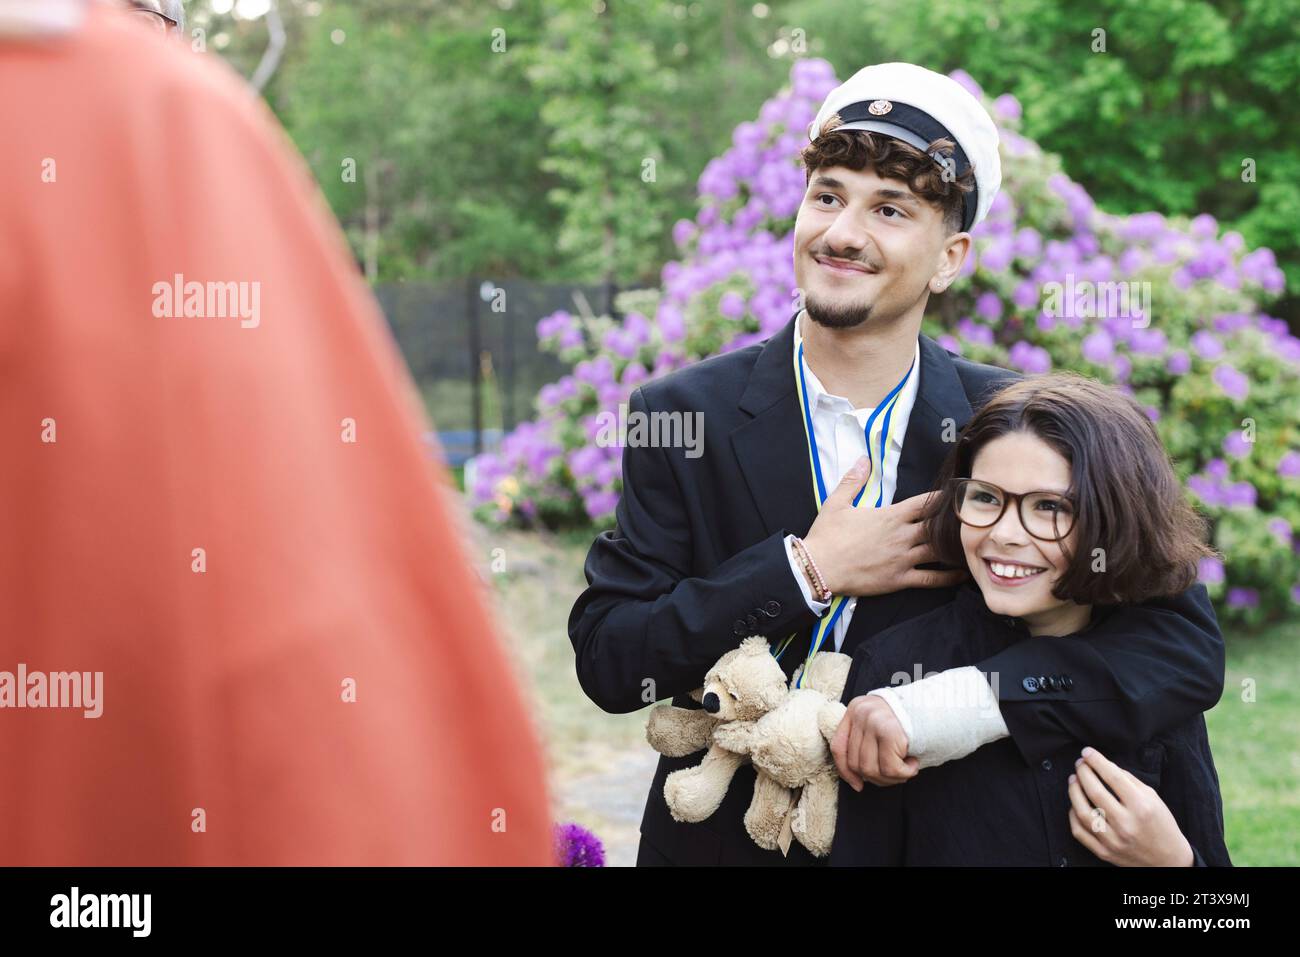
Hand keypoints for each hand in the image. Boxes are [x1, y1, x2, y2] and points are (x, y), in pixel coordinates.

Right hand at [802, 456, 968, 596]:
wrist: (818, 567)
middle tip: (972, 519)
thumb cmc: (827, 535)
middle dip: (953, 522)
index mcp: (890, 515)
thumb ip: (853, 480)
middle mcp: (901, 536)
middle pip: (937, 526)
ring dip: (955, 547)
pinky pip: (931, 579)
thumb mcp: (836, 503)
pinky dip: (948, 577)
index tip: (957, 494)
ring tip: (971, 543)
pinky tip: (961, 573)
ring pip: (938, 551)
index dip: (942, 498)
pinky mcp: (900, 579)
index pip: (925, 503)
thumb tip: (863, 459)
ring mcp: (903, 558)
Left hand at [831, 693, 917, 789]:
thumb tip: (857, 780)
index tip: (858, 785)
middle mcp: (861, 713)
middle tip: (896, 774)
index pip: (838, 746)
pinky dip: (904, 773)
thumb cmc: (910, 723)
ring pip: (871, 769)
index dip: (845, 771)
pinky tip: (914, 763)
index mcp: (855, 709)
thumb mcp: (880, 726)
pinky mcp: (889, 732)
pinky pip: (890, 768)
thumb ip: (866, 743)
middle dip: (877, 777)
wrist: (939, 707)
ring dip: (892, 777)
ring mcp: (873, 721)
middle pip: (856, 763)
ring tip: (906, 768)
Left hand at [1067, 747, 1194, 866]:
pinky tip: (1075, 805)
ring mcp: (1114, 840)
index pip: (1113, 777)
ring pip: (1082, 812)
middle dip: (1083, 772)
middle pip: (1095, 792)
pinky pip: (1080, 832)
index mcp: (1141, 807)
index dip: (1097, 761)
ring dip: (1073, 791)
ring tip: (1073, 779)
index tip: (1087, 752)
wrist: (1168, 860)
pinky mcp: (1104, 852)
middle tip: (1080, 763)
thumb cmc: (1161, 825)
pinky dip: (1073, 816)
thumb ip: (1130, 781)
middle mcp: (1126, 824)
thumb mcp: (1153, 798)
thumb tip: (1106, 765)